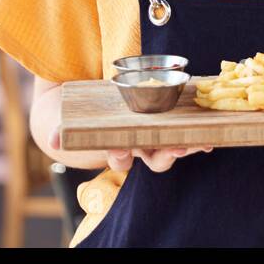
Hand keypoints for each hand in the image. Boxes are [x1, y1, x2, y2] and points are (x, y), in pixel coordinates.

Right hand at [47, 126, 211, 172]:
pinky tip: (211, 125)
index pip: (121, 158)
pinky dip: (197, 127)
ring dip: (189, 144)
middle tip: (177, 149)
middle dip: (167, 154)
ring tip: (202, 142)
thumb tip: (51, 138)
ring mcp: (155, 134)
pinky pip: (185, 128)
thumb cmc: (76, 116)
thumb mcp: (63, 120)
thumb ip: (58, 128)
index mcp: (114, 147)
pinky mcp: (166, 119)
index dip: (124, 156)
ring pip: (174, 145)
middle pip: (156, 158)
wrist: (87, 105)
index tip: (124, 150)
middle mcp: (138, 146)